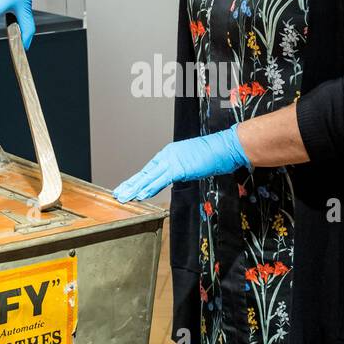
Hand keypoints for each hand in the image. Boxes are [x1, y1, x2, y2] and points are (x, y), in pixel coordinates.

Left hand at [113, 124, 251, 202]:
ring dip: (135, 188)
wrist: (225, 146)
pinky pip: (160, 180)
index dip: (138, 179)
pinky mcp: (178, 168)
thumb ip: (182, 169)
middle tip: (118, 193)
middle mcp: (168, 155)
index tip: (129, 186)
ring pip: (149, 177)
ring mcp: (172, 161)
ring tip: (123, 196)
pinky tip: (140, 195)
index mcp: (171, 153)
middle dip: (131, 184)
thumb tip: (178, 176)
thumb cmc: (214, 154)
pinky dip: (149, 188)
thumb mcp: (194, 162)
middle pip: (145, 173)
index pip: (150, 169)